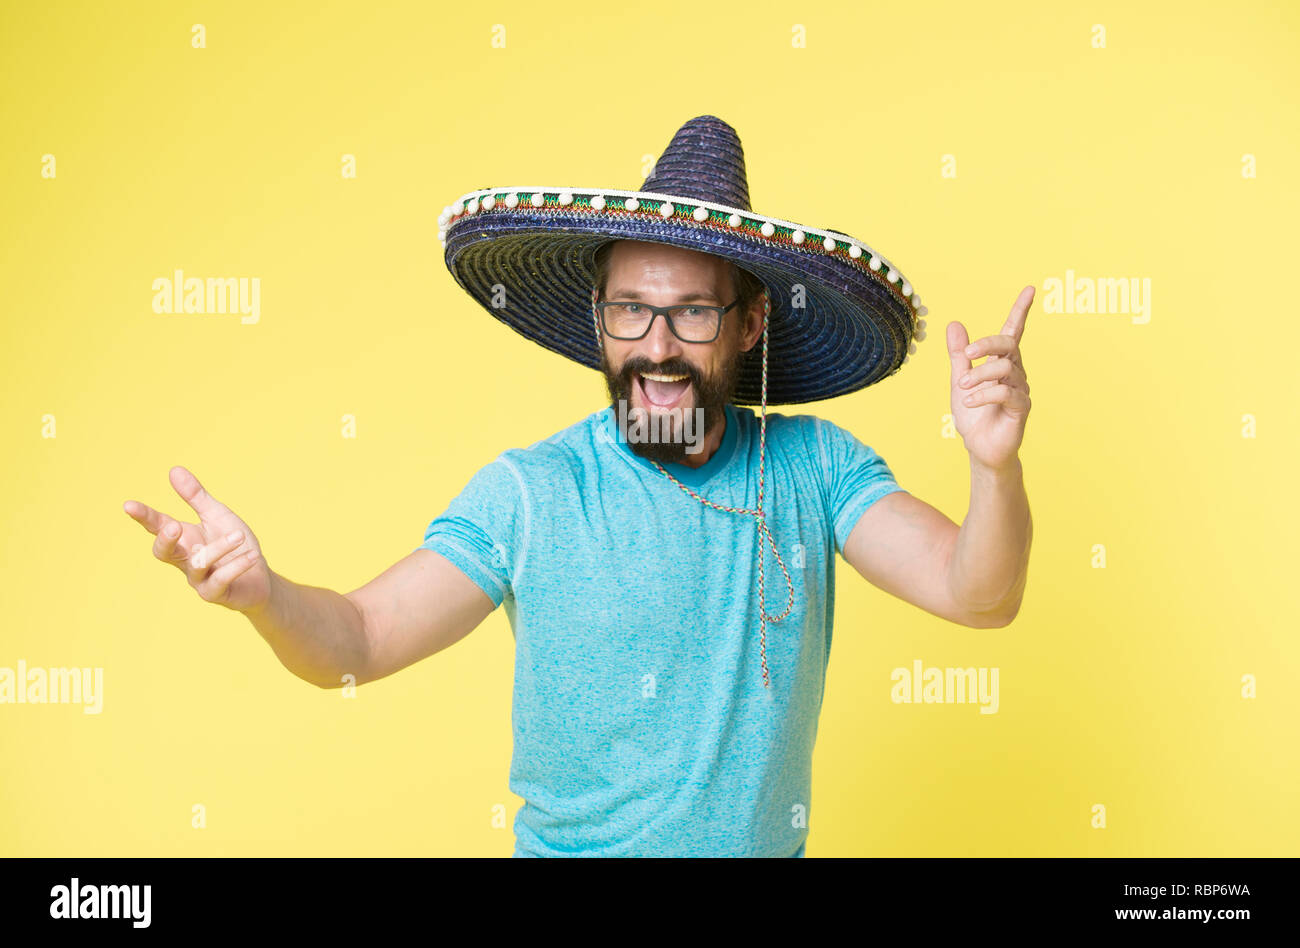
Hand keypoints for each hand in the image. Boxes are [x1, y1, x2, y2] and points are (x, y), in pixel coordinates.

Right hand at [124, 466, 270, 612]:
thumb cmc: (235, 546)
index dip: (144, 517)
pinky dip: (235, 566)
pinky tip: (251, 556)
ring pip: (198, 565)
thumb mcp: (217, 516)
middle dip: (165, 540)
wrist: (260, 578)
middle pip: (163, 553)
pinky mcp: (216, 594)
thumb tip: (174, 469)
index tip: (128, 505)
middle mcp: (186, 561)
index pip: (157, 527)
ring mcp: (199, 580)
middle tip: (173, 526)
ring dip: (219, 548)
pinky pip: (220, 580)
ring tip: (238, 536)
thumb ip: (196, 497)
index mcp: (183, 539)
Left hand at [947, 285, 1033, 471]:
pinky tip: (969, 402)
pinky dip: (985, 394)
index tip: (1030, 289)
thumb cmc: (973, 414)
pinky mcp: (1021, 408)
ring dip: (979, 375)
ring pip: (1005, 368)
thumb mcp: (960, 380)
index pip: (1013, 332)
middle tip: (967, 354)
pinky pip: (1006, 392)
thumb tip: (955, 323)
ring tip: (963, 388)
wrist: (979, 447)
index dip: (1021, 311)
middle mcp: (1015, 372)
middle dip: (987, 344)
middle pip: (1009, 344)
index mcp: (1001, 362)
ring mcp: (1021, 389)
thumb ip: (959, 355)